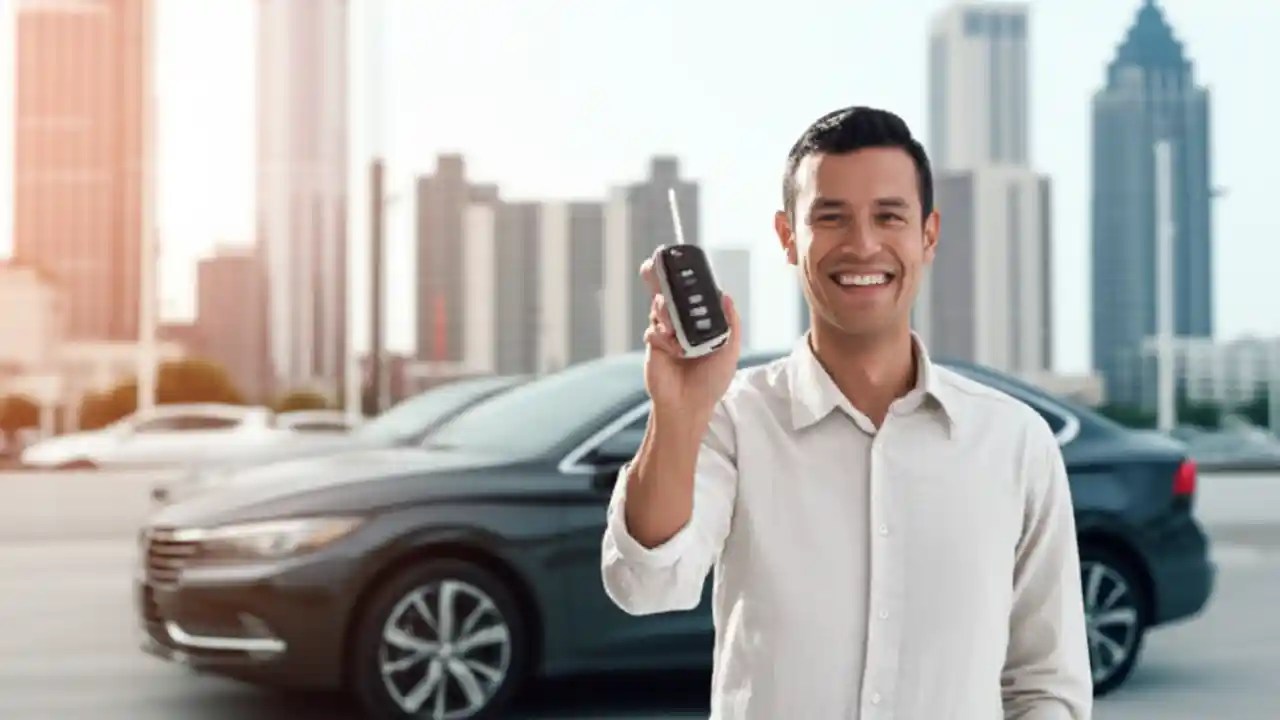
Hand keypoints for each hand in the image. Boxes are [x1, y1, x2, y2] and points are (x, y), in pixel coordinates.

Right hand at [639, 247, 742, 418]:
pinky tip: (672, 347)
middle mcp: (682, 325)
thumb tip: (727, 296)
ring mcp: (666, 333)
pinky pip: (652, 329)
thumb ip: (730, 324)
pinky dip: (661, 334)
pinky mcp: (654, 344)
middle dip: (662, 279)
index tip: (686, 267)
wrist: (690, 406)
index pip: (693, 297)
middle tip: (657, 264)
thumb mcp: (730, 351)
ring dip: (666, 310)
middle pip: (670, 295)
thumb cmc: (711, 382)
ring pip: (660, 307)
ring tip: (674, 324)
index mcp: (700, 324)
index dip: (689, 282)